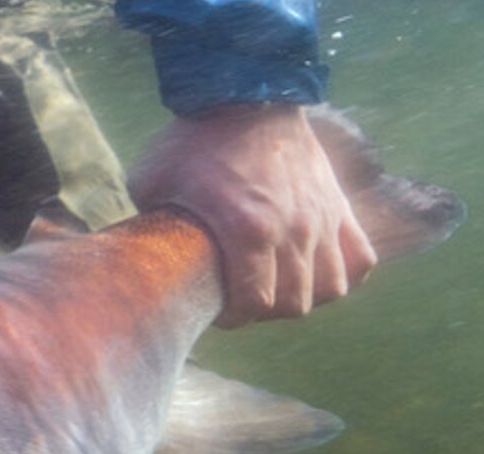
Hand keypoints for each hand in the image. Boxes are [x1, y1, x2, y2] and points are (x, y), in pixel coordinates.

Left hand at [129, 105, 375, 327]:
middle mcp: (294, 230)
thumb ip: (150, 223)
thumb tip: (136, 252)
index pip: (255, 304)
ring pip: (330, 287)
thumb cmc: (193, 139)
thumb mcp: (152, 182)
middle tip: (243, 298)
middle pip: (294, 303)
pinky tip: (314, 271)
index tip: (218, 310)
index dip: (234, 317)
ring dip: (302, 296)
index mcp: (248, 230)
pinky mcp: (339, 205)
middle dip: (264, 311)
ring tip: (276, 286)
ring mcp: (322, 218)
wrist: (246, 94)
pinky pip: (360, 259)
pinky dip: (341, 274)